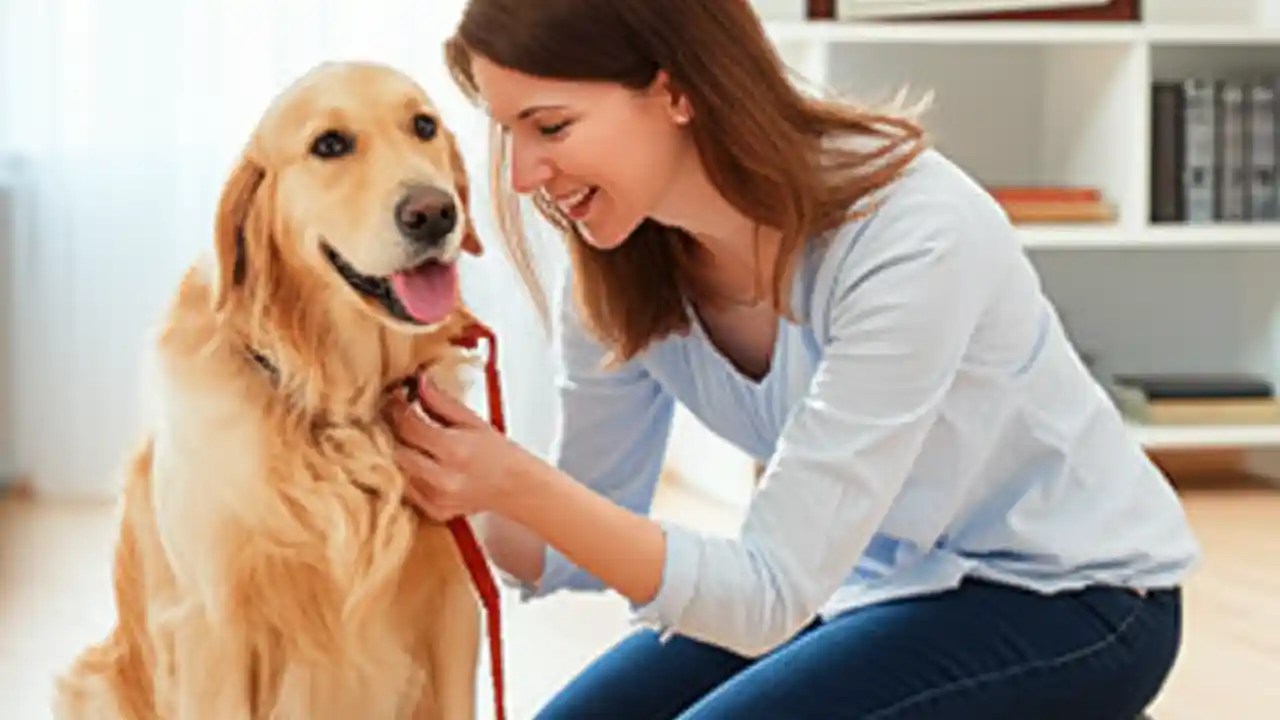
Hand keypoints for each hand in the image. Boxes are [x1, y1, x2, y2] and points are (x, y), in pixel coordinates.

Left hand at [386, 374, 531, 522]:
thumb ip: (442, 402)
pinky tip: (421, 464)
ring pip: (399, 470)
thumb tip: (419, 382)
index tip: (396, 399)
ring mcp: (437, 497)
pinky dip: (409, 474)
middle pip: (398, 450)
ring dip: (400, 453)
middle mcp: (443, 477)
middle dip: (394, 431)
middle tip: (397, 418)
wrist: (515, 487)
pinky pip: (408, 489)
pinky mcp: (434, 510)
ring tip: (410, 440)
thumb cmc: (498, 452)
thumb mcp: (473, 421)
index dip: (398, 409)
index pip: (409, 426)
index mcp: (454, 449)